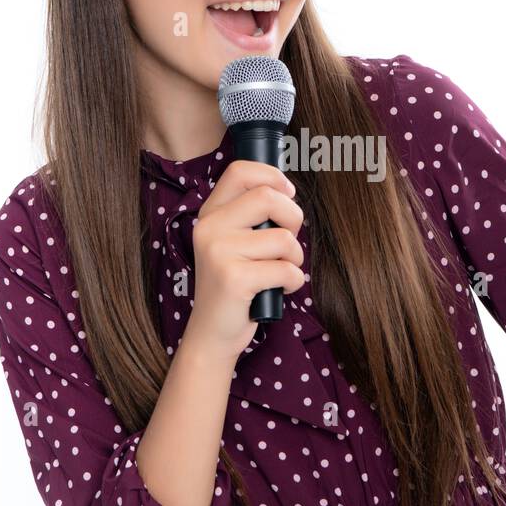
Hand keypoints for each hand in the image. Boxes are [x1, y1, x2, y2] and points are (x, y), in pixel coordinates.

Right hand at [182, 160, 306, 361]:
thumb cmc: (235, 285)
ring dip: (295, 259)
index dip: (272, 176)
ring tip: (281, 272)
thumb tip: (288, 192)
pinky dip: (293, 282)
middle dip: (294, 219)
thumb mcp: (234, 243)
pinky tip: (278, 290)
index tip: (288, 195)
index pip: (240, 171)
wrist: (211, 334)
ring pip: (284, 238)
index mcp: (210, 214)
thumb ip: (252, 216)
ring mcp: (219, 252)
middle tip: (288, 243)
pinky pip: (286, 269)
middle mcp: (209, 228)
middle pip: (268, 197)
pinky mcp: (233, 278)